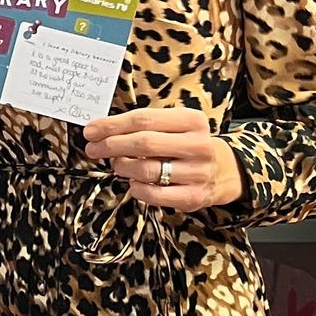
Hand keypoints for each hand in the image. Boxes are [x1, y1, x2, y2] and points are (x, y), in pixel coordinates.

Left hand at [83, 105, 243, 211]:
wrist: (223, 171)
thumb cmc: (186, 145)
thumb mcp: (174, 126)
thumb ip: (143, 126)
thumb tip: (99, 130)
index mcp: (192, 121)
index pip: (144, 119)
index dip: (112, 125)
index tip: (91, 131)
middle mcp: (198, 145)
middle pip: (144, 143)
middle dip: (111, 145)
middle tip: (93, 149)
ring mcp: (198, 172)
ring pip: (147, 170)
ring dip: (122, 167)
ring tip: (117, 165)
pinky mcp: (194, 196)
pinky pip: (154, 195)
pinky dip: (136, 189)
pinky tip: (132, 182)